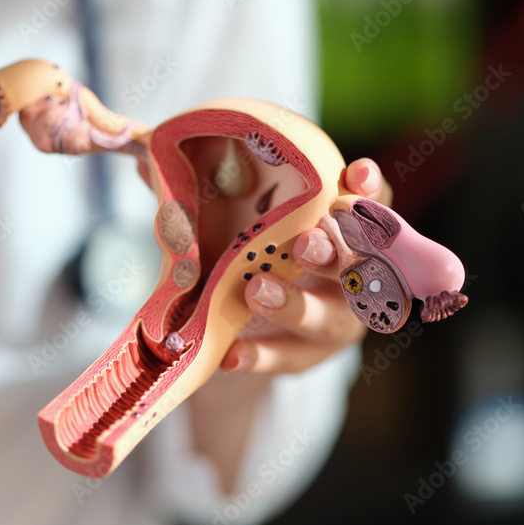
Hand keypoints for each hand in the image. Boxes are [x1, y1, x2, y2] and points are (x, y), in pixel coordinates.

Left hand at [219, 158, 392, 373]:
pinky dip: (261, 356)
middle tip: (304, 245)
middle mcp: (356, 276)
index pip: (374, 205)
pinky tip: (232, 354)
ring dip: (295, 305)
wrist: (245, 317)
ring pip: (328, 318)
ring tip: (256, 292)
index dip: (370, 191)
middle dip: (335, 253)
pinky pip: (287, 359)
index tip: (355, 175)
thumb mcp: (239, 212)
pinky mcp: (307, 356)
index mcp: (350, 228)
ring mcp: (336, 321)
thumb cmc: (255, 244)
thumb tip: (149, 165)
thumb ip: (211, 186)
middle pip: (359, 264)